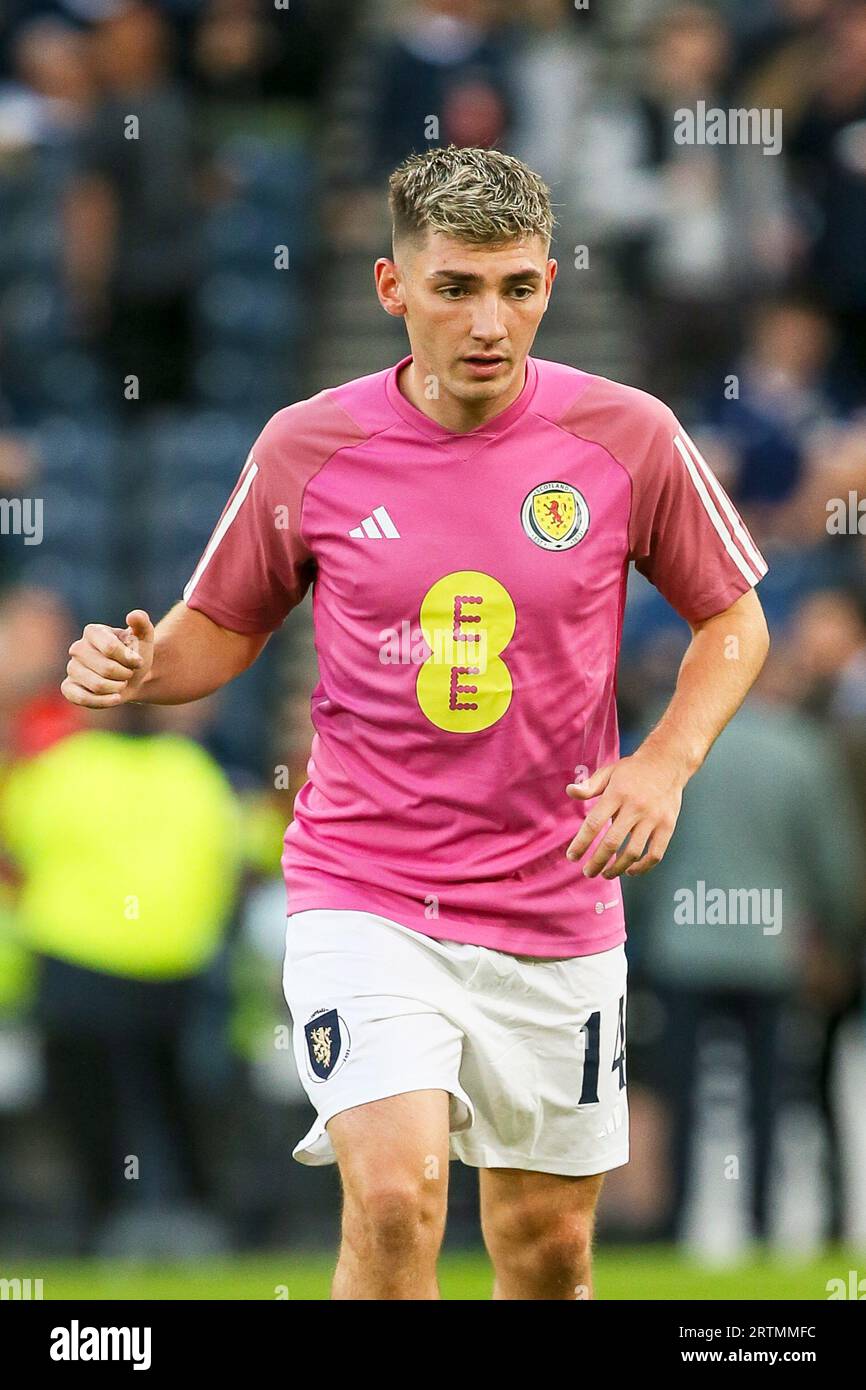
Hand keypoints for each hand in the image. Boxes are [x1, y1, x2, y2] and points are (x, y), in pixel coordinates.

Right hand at [61, 609, 153, 707]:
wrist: (132, 677)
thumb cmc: (136, 654)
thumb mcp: (144, 637)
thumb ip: (142, 623)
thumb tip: (133, 615)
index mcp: (93, 631)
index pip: (110, 648)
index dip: (129, 659)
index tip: (138, 661)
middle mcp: (77, 648)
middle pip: (106, 669)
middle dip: (125, 674)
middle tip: (129, 673)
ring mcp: (71, 668)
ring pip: (97, 685)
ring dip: (117, 688)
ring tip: (121, 683)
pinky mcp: (68, 687)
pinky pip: (81, 698)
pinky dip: (104, 701)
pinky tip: (116, 698)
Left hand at [564, 751, 684, 878]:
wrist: (668, 762)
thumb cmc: (633, 770)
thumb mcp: (609, 772)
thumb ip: (590, 785)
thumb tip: (570, 791)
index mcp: (617, 794)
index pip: (594, 823)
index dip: (581, 843)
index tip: (572, 856)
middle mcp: (635, 807)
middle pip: (612, 843)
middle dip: (597, 862)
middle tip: (587, 872)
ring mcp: (653, 818)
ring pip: (633, 852)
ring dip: (617, 868)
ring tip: (606, 874)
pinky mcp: (668, 826)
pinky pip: (655, 854)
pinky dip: (642, 867)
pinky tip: (630, 871)